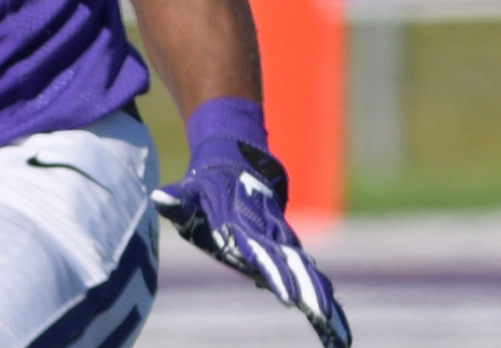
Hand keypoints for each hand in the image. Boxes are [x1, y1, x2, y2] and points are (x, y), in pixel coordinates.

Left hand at [152, 100, 350, 347]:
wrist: (239, 169)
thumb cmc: (208, 190)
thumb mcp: (191, 194)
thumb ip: (179, 200)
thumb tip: (160, 197)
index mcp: (246, 227)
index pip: (262, 253)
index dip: (274, 272)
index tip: (286, 296)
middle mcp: (272, 238)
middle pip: (294, 267)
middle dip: (309, 291)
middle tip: (321, 315)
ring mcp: (285, 248)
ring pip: (311, 277)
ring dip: (325, 304)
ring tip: (340, 336)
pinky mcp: (290, 257)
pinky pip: (313, 284)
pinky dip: (326, 308)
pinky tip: (337, 337)